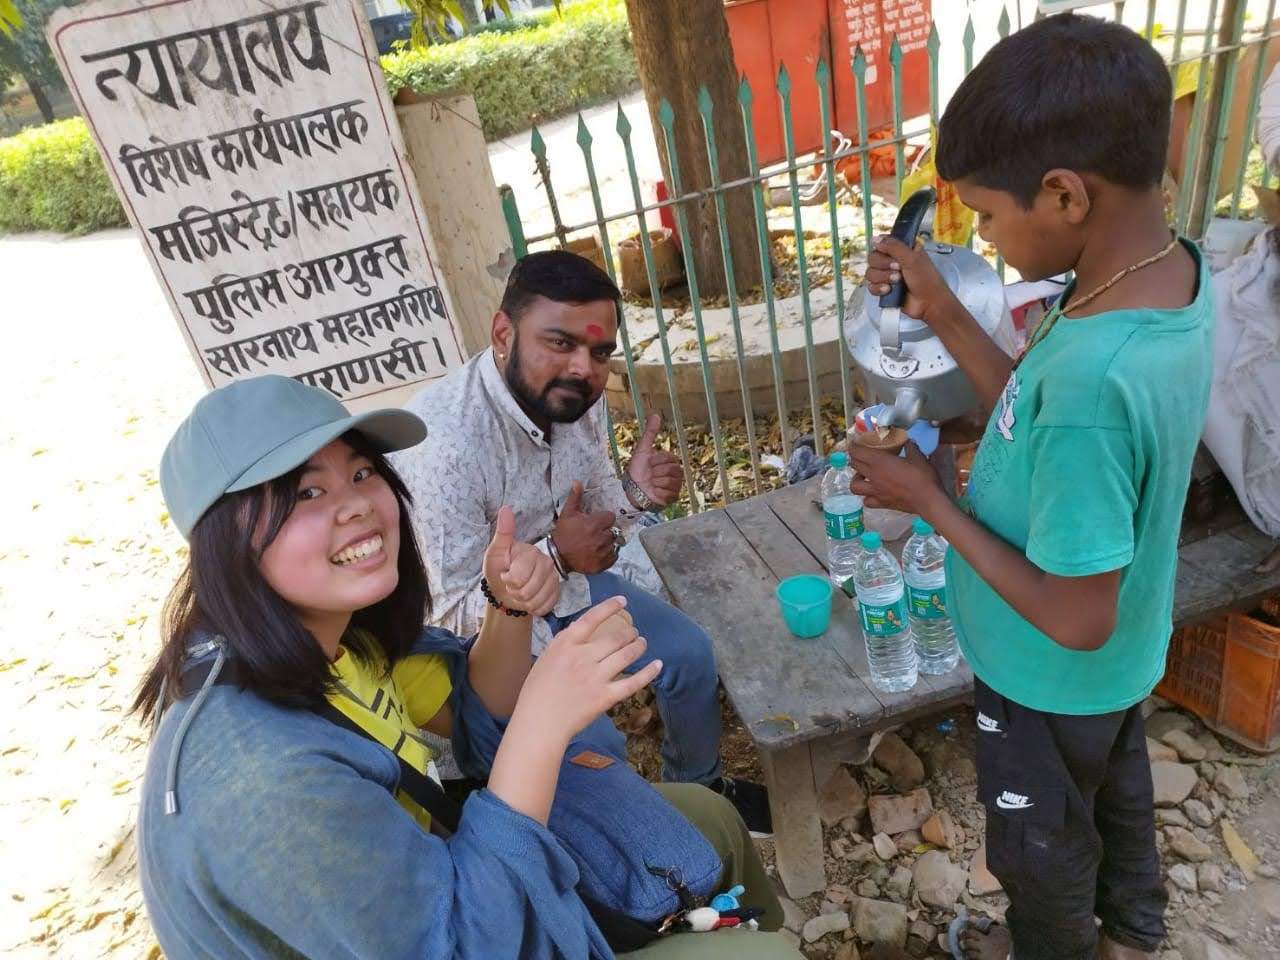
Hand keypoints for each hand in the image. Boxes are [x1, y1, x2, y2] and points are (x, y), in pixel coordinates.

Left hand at [483, 505, 559, 615]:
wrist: (505, 592)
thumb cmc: (498, 570)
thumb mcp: (494, 552)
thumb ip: (503, 533)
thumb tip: (505, 508)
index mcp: (531, 552)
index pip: (519, 576)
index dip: (508, 581)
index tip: (505, 574)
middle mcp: (547, 562)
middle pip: (529, 590)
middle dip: (516, 593)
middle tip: (512, 586)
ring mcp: (554, 578)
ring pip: (537, 600)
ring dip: (524, 602)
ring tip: (519, 593)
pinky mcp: (557, 592)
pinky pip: (546, 606)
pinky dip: (534, 608)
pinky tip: (529, 600)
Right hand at [515, 597, 660, 742]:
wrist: (538, 722)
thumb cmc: (536, 693)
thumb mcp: (545, 659)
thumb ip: (565, 647)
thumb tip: (582, 637)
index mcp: (565, 644)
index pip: (591, 618)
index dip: (609, 607)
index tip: (623, 601)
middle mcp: (583, 656)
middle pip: (615, 638)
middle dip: (629, 633)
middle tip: (634, 633)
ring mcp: (596, 676)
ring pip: (626, 655)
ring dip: (638, 646)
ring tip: (642, 643)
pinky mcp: (605, 696)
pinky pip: (633, 682)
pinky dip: (648, 672)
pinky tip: (658, 665)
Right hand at [552, 481, 619, 573]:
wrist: (557, 556)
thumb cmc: (563, 533)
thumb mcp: (567, 514)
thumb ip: (575, 498)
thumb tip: (577, 482)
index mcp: (594, 524)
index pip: (611, 517)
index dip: (604, 518)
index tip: (597, 521)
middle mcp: (601, 538)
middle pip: (613, 531)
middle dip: (606, 531)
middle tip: (596, 533)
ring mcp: (602, 553)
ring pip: (613, 544)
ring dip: (607, 543)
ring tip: (597, 543)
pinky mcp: (602, 564)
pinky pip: (613, 557)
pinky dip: (608, 555)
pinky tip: (599, 553)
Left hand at [625, 413, 682, 508]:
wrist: (632, 489)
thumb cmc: (637, 469)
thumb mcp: (643, 449)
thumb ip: (650, 433)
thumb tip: (655, 414)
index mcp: (671, 462)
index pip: (669, 458)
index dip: (656, 461)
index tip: (649, 464)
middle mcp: (676, 474)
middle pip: (671, 470)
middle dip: (656, 472)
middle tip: (649, 475)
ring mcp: (676, 486)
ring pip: (670, 482)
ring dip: (656, 483)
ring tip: (650, 484)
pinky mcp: (673, 498)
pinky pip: (668, 494)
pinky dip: (657, 493)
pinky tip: (653, 492)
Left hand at [849, 442, 947, 517]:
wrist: (928, 500)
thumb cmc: (922, 477)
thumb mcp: (918, 457)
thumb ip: (911, 447)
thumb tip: (909, 441)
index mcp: (879, 462)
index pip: (857, 452)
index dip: (853, 446)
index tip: (856, 443)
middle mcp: (873, 476)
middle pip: (854, 465)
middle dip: (855, 458)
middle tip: (861, 455)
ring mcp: (875, 491)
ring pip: (854, 486)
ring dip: (856, 479)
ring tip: (864, 475)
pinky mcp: (881, 503)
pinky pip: (866, 501)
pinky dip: (867, 497)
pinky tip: (873, 493)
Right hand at [865, 235, 959, 325]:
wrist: (929, 303)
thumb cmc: (926, 279)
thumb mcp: (912, 258)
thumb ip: (894, 247)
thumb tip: (875, 239)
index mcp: (902, 249)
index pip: (882, 243)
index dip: (882, 248)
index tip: (889, 254)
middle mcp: (893, 260)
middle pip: (873, 258)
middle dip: (883, 265)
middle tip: (898, 269)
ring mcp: (887, 275)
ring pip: (870, 272)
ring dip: (882, 277)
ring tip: (897, 282)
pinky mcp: (884, 289)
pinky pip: (871, 286)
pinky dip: (878, 288)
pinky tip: (888, 291)